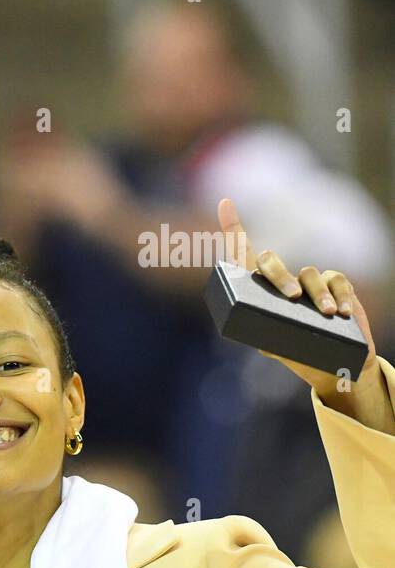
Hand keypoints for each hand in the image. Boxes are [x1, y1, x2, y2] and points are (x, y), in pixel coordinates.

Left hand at [217, 198, 391, 430]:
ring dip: (318, 294)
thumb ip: (264, 339)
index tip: (224, 202)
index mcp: (260, 293)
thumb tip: (261, 338)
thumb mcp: (276, 348)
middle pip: (271, 263)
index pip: (242, 255)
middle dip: (280, 277)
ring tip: (327, 313)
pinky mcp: (337, 286)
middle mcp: (283, 281)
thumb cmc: (298, 354)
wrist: (333, 366)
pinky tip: (344, 313)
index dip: (233, 227)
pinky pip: (337, 281)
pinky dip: (341, 295)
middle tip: (291, 298)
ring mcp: (310, 281)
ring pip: (309, 273)